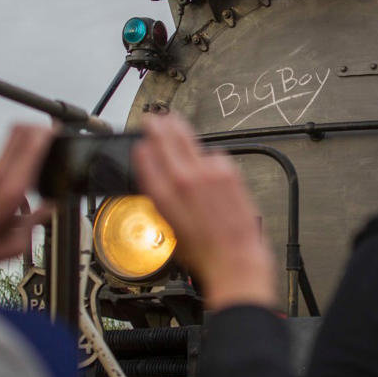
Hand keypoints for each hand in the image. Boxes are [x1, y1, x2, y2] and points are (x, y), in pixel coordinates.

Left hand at [0, 125, 51, 275]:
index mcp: (11, 189)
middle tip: (42, 137)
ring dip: (10, 169)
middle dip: (33, 132)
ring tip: (3, 198)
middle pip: (19, 133)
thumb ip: (36, 221)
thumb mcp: (13, 245)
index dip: (47, 133)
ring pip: (2, 157)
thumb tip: (50, 208)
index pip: (33, 144)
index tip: (54, 131)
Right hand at [133, 115, 276, 310]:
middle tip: (155, 118)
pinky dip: (209, 157)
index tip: (142, 140)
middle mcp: (183, 181)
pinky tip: (208, 162)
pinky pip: (214, 155)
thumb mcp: (171, 228)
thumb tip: (163, 184)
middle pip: (165, 139)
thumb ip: (165, 201)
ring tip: (175, 123)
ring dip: (180, 129)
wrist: (235, 258)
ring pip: (189, 139)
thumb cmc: (204, 252)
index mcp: (163, 196)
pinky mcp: (228, 172)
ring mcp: (206, 174)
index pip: (145, 158)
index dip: (143, 146)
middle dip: (159, 126)